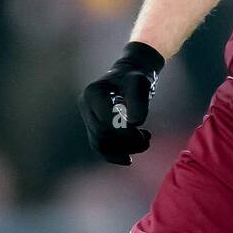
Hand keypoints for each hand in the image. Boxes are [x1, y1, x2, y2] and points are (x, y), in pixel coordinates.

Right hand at [78, 42, 164, 164]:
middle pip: (101, 134)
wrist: (131, 74)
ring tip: (144, 142)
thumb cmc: (135, 77)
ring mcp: (87, 117)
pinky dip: (114, 154)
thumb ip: (138, 101)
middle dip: (126, 142)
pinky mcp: (94, 126)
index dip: (125, 132)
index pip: (106, 122)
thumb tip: (135, 122)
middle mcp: (85, 106)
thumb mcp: (140, 84)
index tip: (144, 131)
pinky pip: (100, 146)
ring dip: (123, 149)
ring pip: (100, 143)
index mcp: (92, 94)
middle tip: (147, 140)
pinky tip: (128, 158)